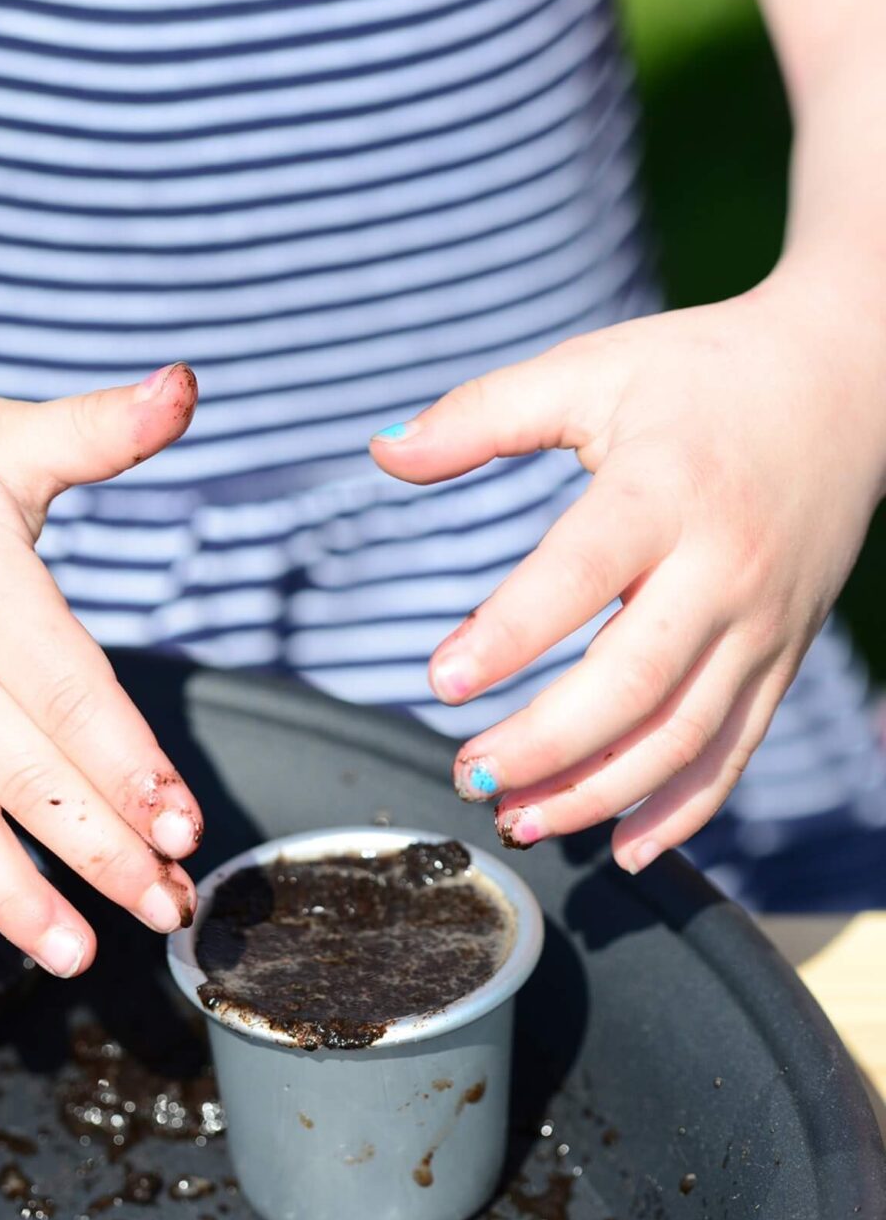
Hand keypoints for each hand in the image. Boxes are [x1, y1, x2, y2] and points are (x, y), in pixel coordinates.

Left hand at [369, 272, 885, 871]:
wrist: (852, 378)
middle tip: (465, 774)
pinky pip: (735, 749)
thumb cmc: (700, 375)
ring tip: (516, 821)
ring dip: (597, 793)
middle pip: (633, 681)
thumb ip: (482, 413)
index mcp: (664, 490)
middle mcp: (722, 567)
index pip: (580, 573)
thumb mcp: (591, 370)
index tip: (440, 680)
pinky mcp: (782, 656)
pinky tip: (623, 849)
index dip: (509, 634)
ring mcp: (760, 622)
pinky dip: (683, 810)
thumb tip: (381, 451)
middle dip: (544, 744)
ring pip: (682, 735)